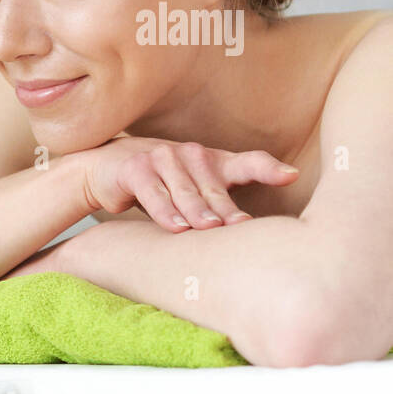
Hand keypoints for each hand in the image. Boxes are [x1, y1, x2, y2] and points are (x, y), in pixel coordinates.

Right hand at [80, 138, 299, 232]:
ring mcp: (161, 158)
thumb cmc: (159, 185)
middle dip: (226, 210)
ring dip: (196, 212)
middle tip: (242, 229)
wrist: (104, 169)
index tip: (289, 176)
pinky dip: (164, 211)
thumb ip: (221, 205)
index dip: (268, 169)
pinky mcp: (135, 169)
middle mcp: (190, 154)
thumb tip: (255, 238)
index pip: (247, 162)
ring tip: (209, 229)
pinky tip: (174, 227)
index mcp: (212, 160)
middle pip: (213, 187)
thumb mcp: (192, 191)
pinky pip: (153, 193)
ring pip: (184, 191)